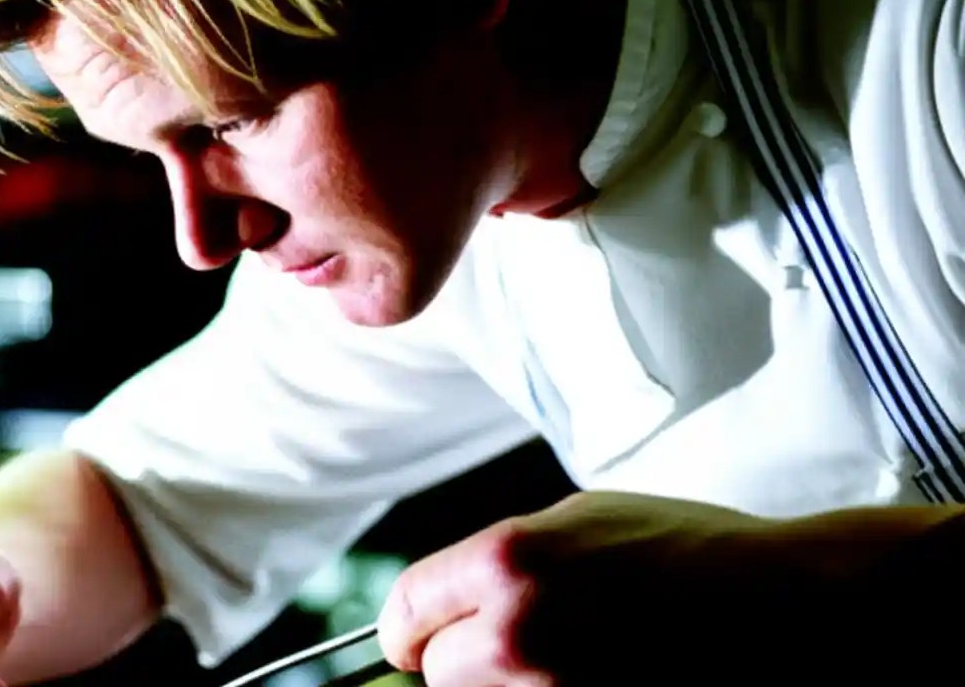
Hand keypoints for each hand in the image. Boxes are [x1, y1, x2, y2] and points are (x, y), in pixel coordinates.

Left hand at [375, 491, 851, 685]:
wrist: (786, 607)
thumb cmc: (687, 551)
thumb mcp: (578, 518)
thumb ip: (496, 560)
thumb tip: (439, 603)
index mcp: (506, 561)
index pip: (403, 614)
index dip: (411, 627)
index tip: (420, 636)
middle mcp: (519, 632)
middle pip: (436, 674)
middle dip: (460, 660)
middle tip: (513, 645)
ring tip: (566, 659)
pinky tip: (592, 675)